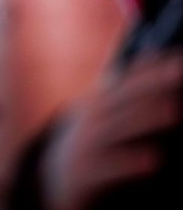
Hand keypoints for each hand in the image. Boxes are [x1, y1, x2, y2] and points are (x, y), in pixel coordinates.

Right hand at [43, 51, 182, 209]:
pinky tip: (154, 159)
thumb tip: (155, 53)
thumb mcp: (105, 107)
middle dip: (153, 82)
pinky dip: (130, 161)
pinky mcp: (87, 172)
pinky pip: (110, 166)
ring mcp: (89, 143)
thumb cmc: (94, 136)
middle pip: (125, 96)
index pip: (129, 76)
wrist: (57, 174)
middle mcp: (94, 117)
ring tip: (174, 110)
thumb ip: (128, 83)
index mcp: (101, 99)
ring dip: (145, 118)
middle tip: (181, 70)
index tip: (179, 56)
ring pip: (119, 127)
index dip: (152, 65)